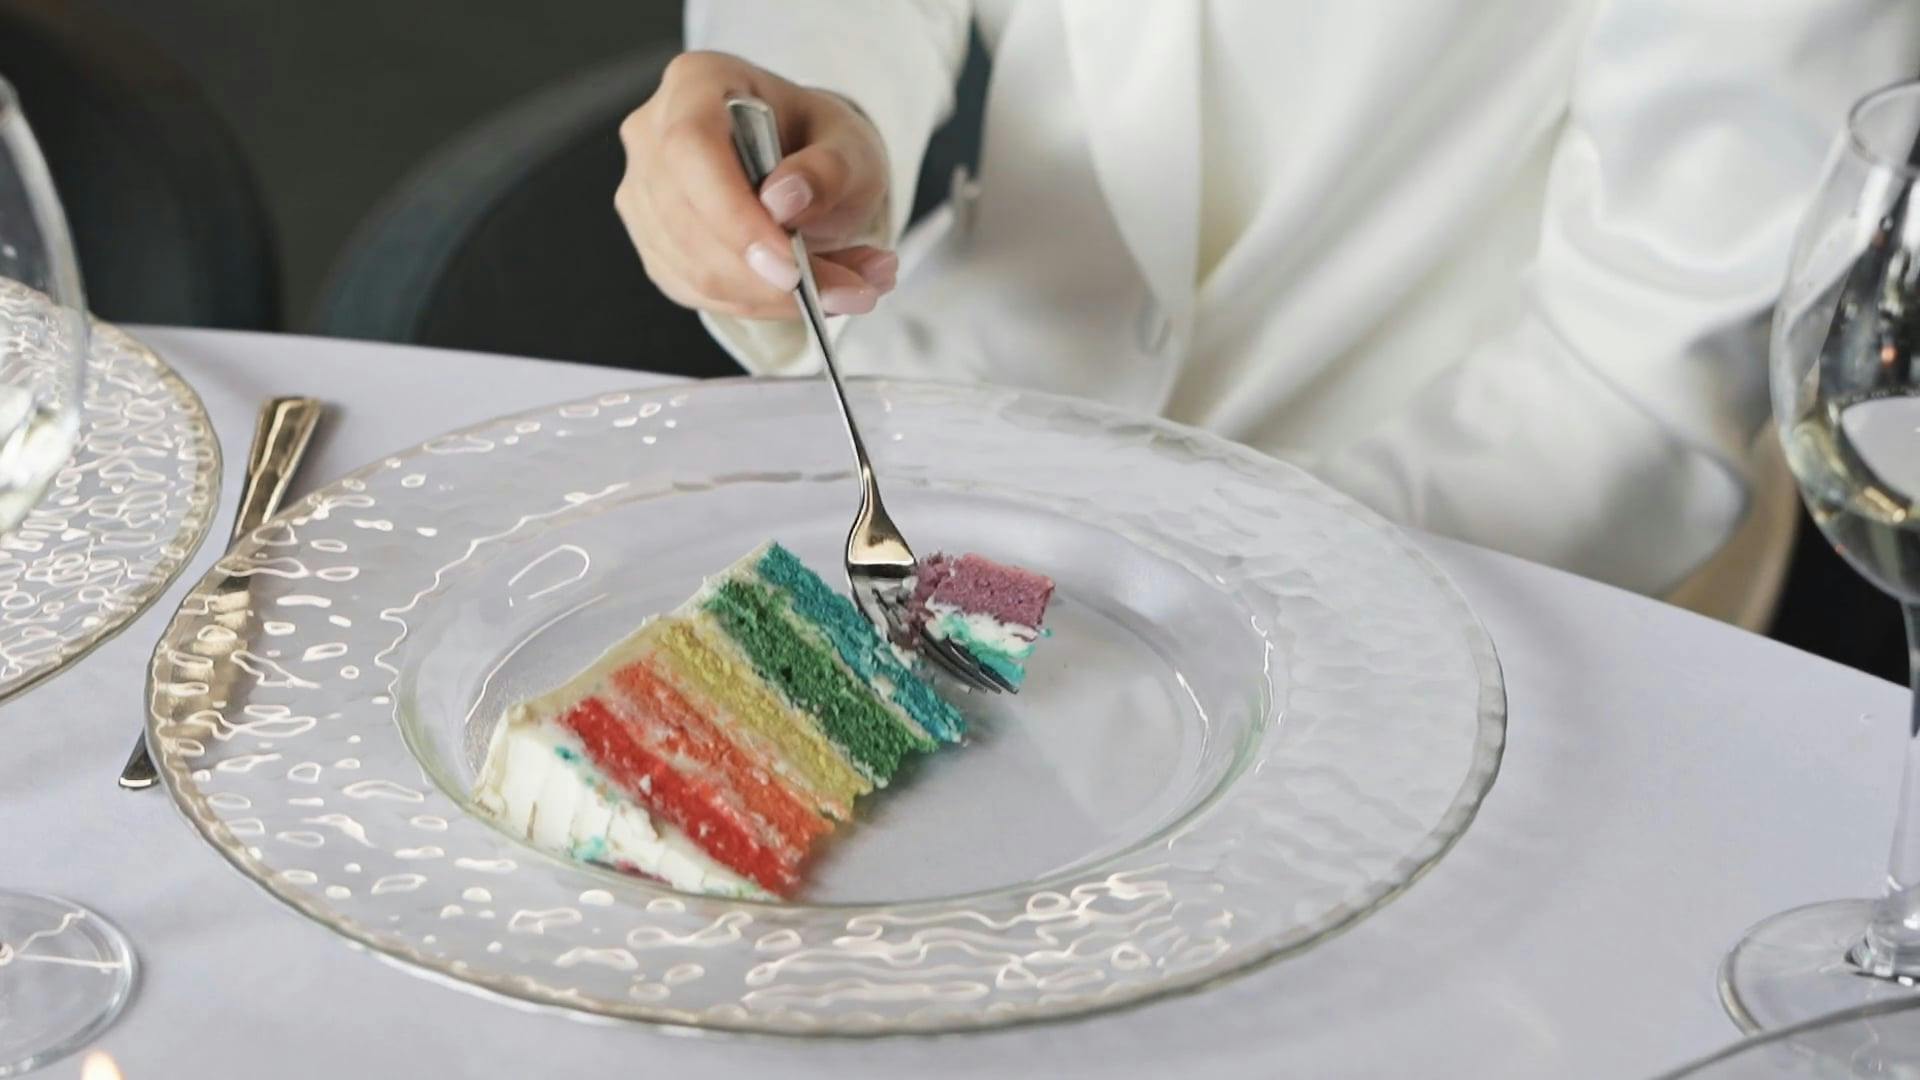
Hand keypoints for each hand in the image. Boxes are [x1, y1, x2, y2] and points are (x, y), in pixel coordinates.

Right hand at [616, 51, 896, 319]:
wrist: (805, 169)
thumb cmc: (820, 144)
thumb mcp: (849, 145)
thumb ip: (827, 169)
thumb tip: (784, 201)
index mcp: (696, 84)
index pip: (691, 148)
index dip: (734, 215)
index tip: (791, 266)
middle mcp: (653, 134)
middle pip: (688, 220)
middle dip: (769, 276)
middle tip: (851, 292)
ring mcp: (644, 194)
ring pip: (695, 270)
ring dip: (778, 298)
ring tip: (850, 290)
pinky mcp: (655, 245)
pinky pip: (700, 293)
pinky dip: (762, 306)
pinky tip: (811, 293)